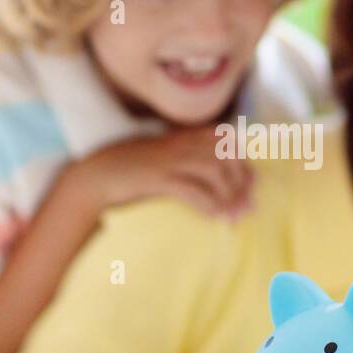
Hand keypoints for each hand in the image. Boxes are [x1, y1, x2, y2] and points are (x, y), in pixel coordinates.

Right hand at [69, 127, 252, 219]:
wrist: (100, 174)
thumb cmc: (138, 169)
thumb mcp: (174, 159)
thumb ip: (201, 162)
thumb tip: (237, 181)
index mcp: (189, 135)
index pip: (231, 144)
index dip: (245, 168)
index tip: (251, 188)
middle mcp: (183, 142)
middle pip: (227, 158)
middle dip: (241, 185)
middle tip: (246, 209)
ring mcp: (171, 158)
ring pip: (215, 173)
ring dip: (229, 197)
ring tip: (233, 216)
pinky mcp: (159, 177)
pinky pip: (194, 190)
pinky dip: (210, 206)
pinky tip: (216, 218)